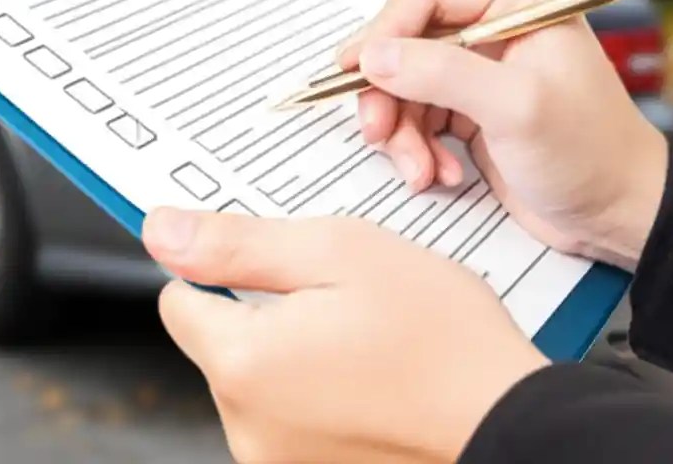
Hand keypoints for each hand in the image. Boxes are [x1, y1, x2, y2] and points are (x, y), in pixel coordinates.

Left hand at [144, 208, 547, 462]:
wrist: (512, 422)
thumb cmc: (441, 338)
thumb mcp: (336, 253)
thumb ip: (236, 244)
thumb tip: (160, 232)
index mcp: (243, 363)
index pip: (177, 300)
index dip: (219, 269)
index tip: (264, 260)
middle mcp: (248, 426)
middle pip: (216, 342)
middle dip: (261, 312)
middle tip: (334, 298)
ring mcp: (277, 461)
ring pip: (254, 379)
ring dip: (291, 354)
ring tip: (360, 341)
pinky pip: (288, 416)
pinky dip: (316, 394)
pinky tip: (366, 378)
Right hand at [339, 0, 667, 269]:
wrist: (620, 215)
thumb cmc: (590, 153)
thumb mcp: (515, 107)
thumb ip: (440, 74)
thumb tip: (372, 56)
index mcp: (518, 2)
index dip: (384, 31)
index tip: (355, 71)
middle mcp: (496, 28)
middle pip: (405, 43)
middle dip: (387, 93)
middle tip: (376, 132)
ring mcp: (481, 72)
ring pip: (404, 86)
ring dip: (400, 132)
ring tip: (419, 170)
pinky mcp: (471, 112)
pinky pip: (417, 120)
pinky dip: (417, 150)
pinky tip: (440, 175)